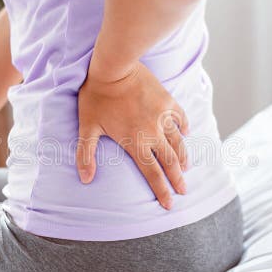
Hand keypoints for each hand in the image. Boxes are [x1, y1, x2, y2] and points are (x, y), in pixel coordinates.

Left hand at [77, 62, 188, 208]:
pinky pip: (180, 117)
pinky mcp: (167, 100)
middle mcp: (153, 133)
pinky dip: (184, 128)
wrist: (114, 67)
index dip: (161, 191)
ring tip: (187, 167)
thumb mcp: (87, 127)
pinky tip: (185, 133)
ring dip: (183, 157)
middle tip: (184, 191)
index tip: (169, 204)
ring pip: (178, 142)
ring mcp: (163, 116)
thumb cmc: (96, 97)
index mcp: (135, 142)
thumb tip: (85, 179)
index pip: (152, 174)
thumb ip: (86, 154)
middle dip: (178, 179)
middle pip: (170, 162)